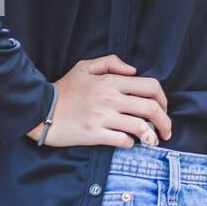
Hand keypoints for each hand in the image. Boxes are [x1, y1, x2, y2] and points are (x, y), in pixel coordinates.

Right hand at [25, 54, 172, 147]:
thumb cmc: (64, 89)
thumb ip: (111, 62)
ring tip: (153, 140)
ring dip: (152, 136)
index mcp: (111, 82)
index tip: (163, 108)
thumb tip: (134, 71)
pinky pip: (122, 140)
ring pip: (140, 127)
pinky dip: (131, 143)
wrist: (38, 109)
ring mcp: (103, 117)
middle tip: (167, 130)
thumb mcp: (85, 67)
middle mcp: (111, 99)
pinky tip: (129, 142)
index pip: (150, 87)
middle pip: (151, 108)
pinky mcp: (94, 135)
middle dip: (165, 121)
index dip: (163, 99)